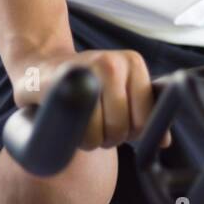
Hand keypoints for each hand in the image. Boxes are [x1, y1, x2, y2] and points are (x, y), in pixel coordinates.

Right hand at [10, 48, 170, 150]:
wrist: (39, 67)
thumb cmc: (85, 87)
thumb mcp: (120, 94)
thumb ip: (143, 114)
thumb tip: (164, 141)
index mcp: (133, 63)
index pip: (144, 120)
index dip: (130, 133)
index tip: (116, 125)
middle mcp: (112, 62)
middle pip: (121, 127)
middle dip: (107, 138)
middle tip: (94, 127)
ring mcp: (84, 69)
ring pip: (97, 131)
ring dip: (87, 140)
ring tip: (80, 126)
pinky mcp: (58, 83)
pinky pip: (75, 126)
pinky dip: (72, 134)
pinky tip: (67, 124)